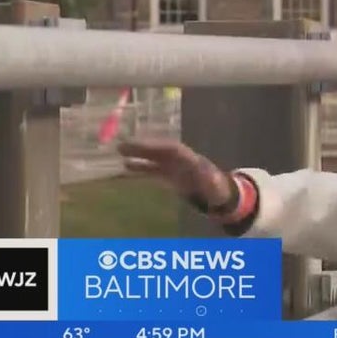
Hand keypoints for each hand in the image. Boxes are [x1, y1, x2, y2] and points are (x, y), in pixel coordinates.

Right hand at [118, 139, 232, 207]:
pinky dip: (139, 167)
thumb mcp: (215, 186)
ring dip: (138, 153)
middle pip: (160, 149)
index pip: (173, 149)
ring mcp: (173, 165)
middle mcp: (181, 158)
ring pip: (153, 157)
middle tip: (123, 144)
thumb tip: (209, 178)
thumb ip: (210, 181)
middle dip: (143, 147)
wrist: (217, 193)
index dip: (158, 147)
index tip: (142, 145)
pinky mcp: (168, 173)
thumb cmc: (217, 189)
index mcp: (192, 158)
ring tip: (119, 149)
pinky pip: (151, 168)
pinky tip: (124, 166)